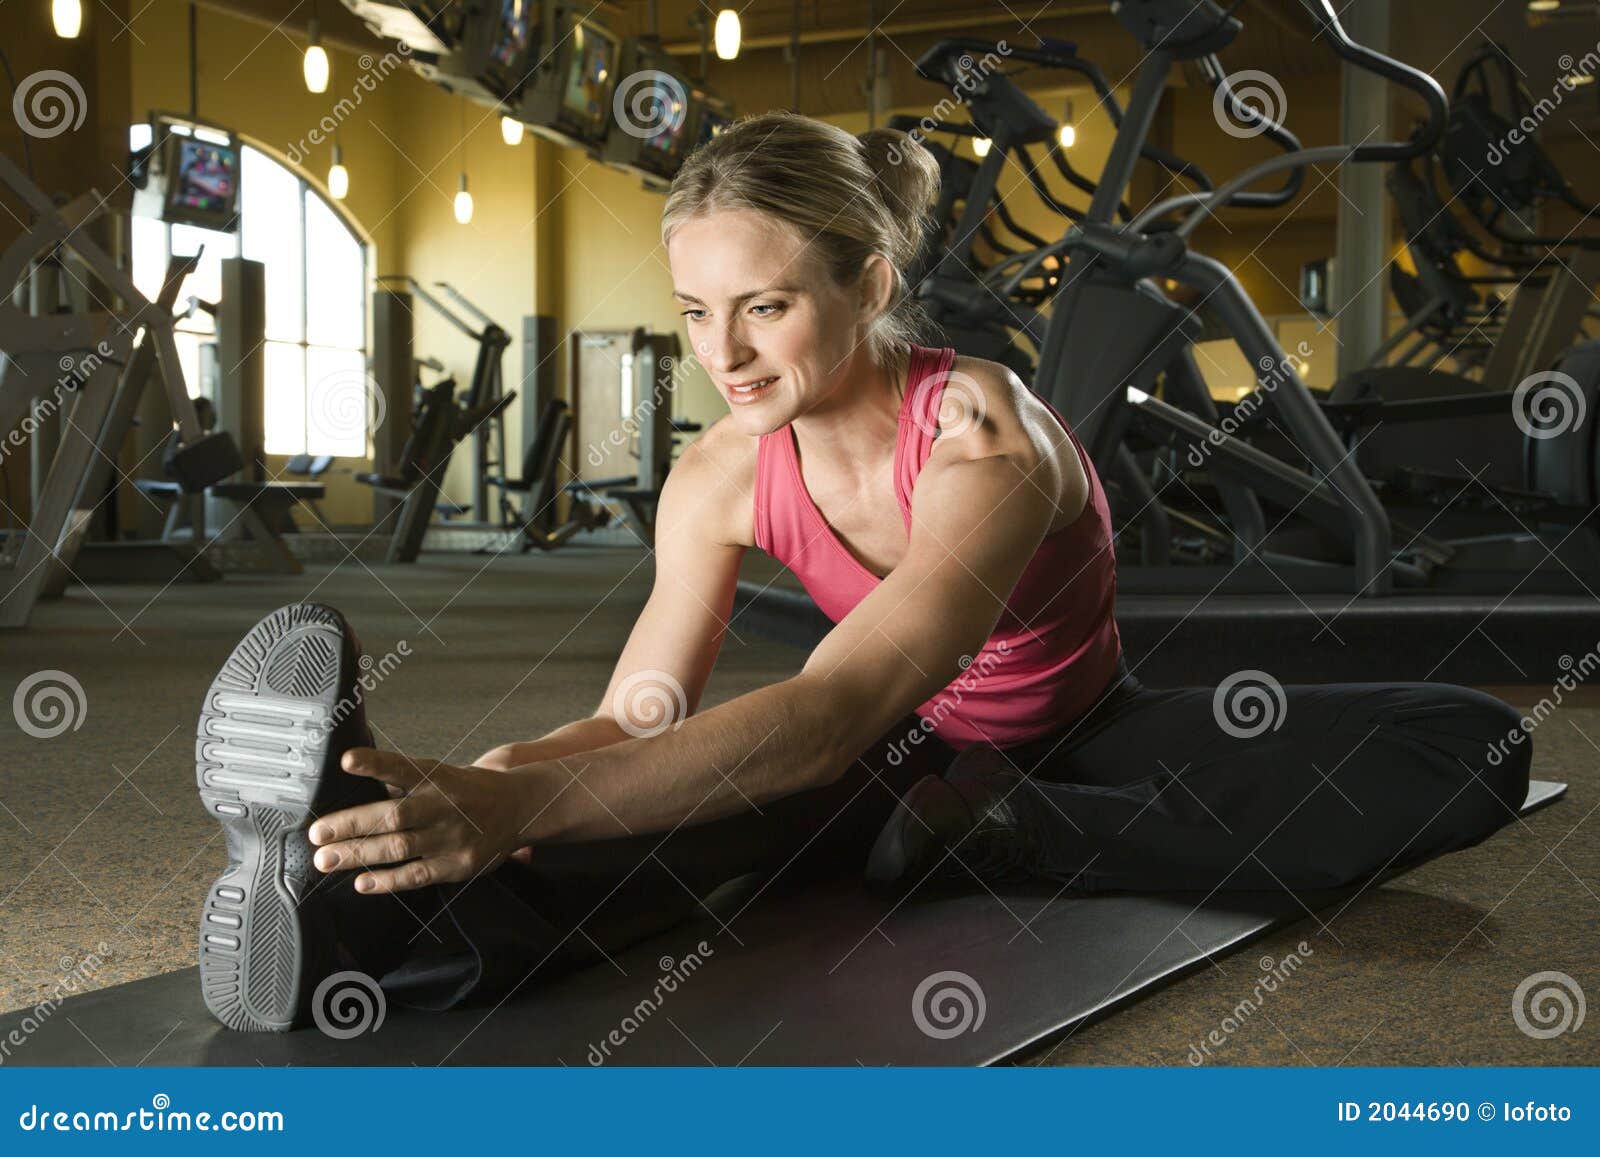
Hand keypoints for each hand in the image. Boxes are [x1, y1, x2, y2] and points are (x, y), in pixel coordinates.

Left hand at [307, 748, 539, 893]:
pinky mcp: (458, 865)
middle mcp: (443, 805)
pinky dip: (387, 881)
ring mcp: (452, 837)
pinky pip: (417, 875)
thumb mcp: (440, 775)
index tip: (347, 761)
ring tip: (326, 860)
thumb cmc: (468, 790)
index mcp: (437, 777)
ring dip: (358, 855)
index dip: (375, 764)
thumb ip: (402, 784)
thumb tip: (354, 790)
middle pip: (393, 816)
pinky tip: (362, 882)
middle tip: (318, 833)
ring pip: (399, 848)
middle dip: (351, 824)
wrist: (518, 808)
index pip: (402, 768)